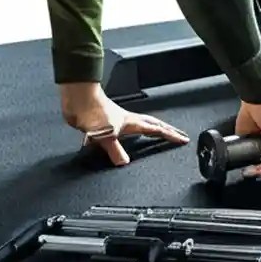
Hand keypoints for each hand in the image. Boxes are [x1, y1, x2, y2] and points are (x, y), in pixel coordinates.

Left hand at [59, 82, 189, 166]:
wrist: (77, 98)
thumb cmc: (91, 110)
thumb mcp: (106, 135)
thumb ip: (115, 150)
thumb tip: (124, 162)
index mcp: (131, 122)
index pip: (156, 130)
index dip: (171, 135)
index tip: (183, 139)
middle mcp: (127, 121)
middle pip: (153, 125)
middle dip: (167, 130)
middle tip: (178, 134)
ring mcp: (117, 121)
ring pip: (141, 125)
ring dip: (153, 128)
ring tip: (160, 133)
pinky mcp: (106, 123)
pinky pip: (125, 130)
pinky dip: (133, 133)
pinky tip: (127, 137)